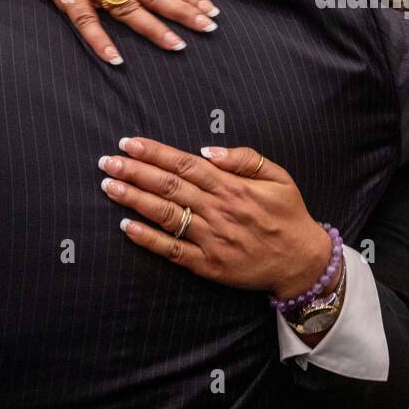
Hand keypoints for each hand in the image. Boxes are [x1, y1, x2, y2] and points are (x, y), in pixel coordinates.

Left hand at [98, 137, 331, 300]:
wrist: (301, 261)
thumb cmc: (288, 215)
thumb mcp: (279, 177)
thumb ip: (245, 159)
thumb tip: (207, 150)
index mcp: (233, 187)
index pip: (185, 164)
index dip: (155, 152)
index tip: (129, 143)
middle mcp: (218, 211)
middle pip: (169, 186)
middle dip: (135, 172)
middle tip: (107, 161)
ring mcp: (211, 239)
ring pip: (165, 215)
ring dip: (134, 200)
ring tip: (109, 186)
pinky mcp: (208, 264)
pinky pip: (172, 250)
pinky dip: (148, 239)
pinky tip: (127, 228)